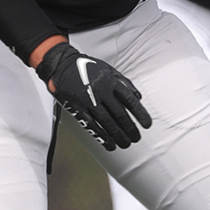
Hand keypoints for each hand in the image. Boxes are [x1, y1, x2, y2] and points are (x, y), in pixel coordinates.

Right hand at [35, 42, 151, 150]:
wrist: (62, 65)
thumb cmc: (87, 67)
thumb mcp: (108, 69)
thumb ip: (124, 82)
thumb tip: (138, 98)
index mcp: (110, 81)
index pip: (130, 100)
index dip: (140, 114)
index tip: (147, 124)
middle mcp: (101, 91)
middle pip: (120, 114)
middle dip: (130, 129)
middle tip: (136, 138)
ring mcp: (89, 101)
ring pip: (107, 123)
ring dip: (118, 136)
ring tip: (126, 144)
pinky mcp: (78, 108)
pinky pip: (93, 126)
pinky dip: (102, 137)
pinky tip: (110, 144)